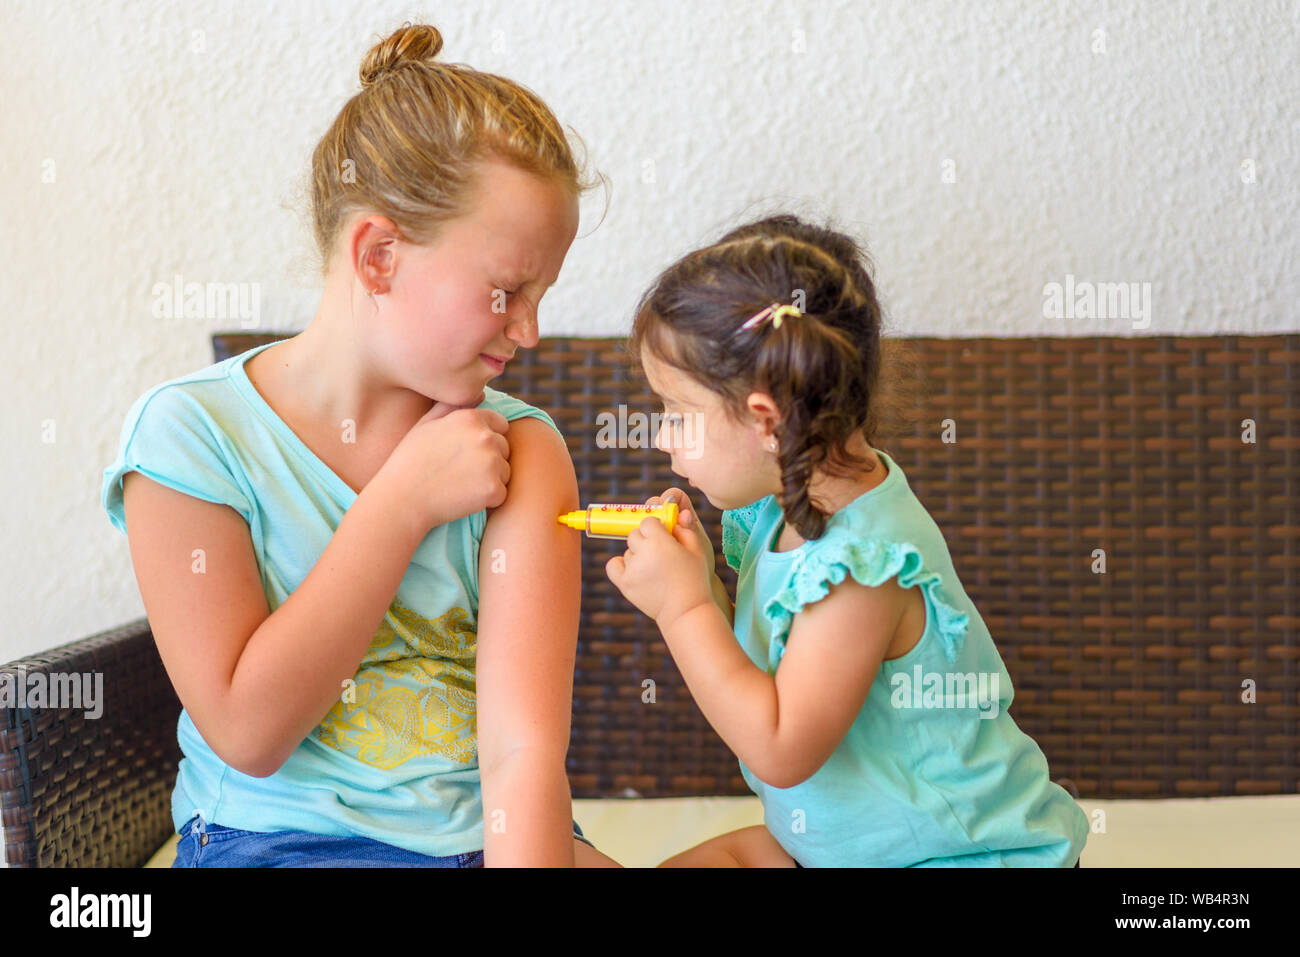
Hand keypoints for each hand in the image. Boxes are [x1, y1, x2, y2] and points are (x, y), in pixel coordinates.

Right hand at [378, 399, 511, 536]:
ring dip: (490, 480)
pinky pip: (501, 494)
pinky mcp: (492, 488)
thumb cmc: (409, 461)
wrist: (401, 499)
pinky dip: (488, 500)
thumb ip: (452, 407)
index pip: (501, 425)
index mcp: (471, 418)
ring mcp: (490, 462)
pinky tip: (463, 498)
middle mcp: (484, 436)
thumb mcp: (425, 425)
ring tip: (459, 485)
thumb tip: (481, 394)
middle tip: (459, 472)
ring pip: (505, 472)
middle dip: (489, 460)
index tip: (465, 454)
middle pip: (505, 449)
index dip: (485, 441)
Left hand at [605, 501, 715, 629]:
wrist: (687, 610)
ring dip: (637, 555)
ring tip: (654, 569)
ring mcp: (631, 569)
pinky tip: (633, 570)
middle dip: (646, 540)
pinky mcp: (624, 584)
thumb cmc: (695, 579)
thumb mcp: (697, 550)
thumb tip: (678, 514)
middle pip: (635, 535)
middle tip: (659, 553)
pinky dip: (620, 565)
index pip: (648, 522)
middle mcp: (642, 552)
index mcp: (660, 541)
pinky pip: (613, 565)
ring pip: (628, 552)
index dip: (656, 528)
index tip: (664, 537)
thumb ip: (685, 529)